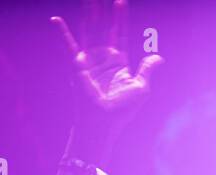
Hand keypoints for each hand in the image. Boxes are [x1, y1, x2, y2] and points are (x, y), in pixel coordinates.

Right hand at [51, 0, 162, 134]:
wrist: (104, 121)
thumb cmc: (123, 109)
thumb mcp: (141, 87)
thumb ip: (147, 69)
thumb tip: (159, 57)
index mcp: (119, 62)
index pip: (120, 33)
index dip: (120, 18)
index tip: (120, 1)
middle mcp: (103, 57)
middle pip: (103, 27)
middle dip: (102, 10)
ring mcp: (89, 60)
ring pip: (89, 30)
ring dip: (88, 14)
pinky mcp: (77, 65)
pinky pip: (68, 45)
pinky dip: (62, 32)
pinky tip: (56, 19)